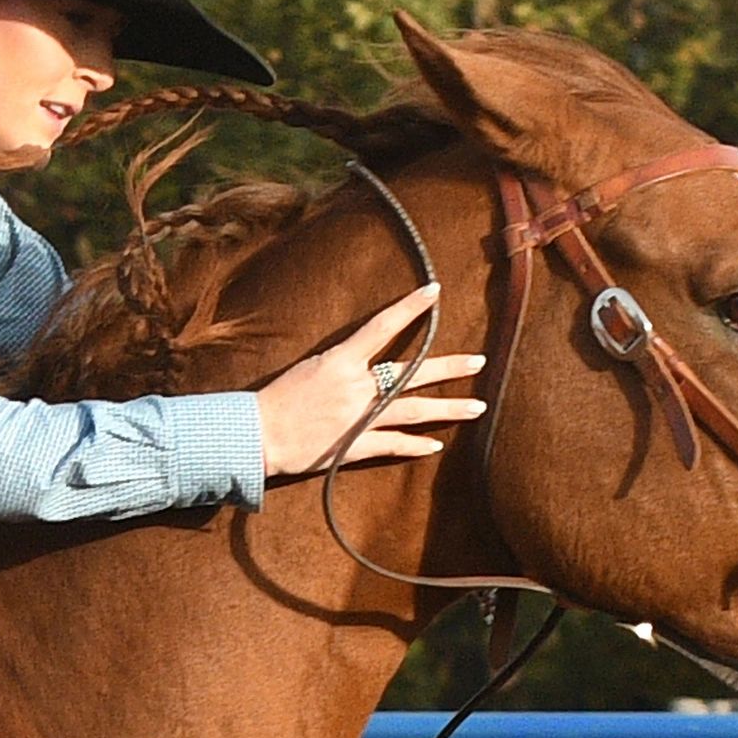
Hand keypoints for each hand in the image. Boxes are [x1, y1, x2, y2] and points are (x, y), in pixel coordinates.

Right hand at [257, 284, 488, 477]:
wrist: (258, 434)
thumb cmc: (277, 398)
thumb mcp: (309, 366)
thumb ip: (341, 361)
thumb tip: (366, 354)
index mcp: (342, 361)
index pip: (382, 327)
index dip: (409, 308)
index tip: (434, 291)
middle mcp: (358, 388)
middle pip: (413, 373)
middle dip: (449, 367)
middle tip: (479, 361)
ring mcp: (360, 418)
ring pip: (414, 411)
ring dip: (448, 409)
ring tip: (478, 406)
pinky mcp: (356, 446)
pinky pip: (394, 445)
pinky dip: (416, 446)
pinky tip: (436, 445)